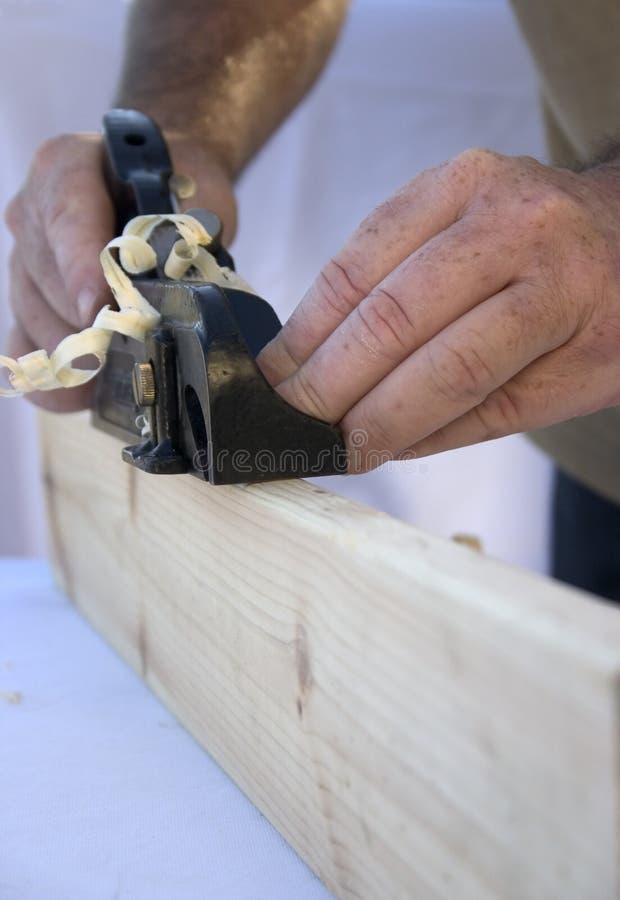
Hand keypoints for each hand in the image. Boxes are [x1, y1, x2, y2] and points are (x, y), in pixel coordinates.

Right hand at [3, 131, 236, 411]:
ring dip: (78, 349)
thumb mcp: (198, 190)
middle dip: (91, 321)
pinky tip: (87, 392)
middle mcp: (33, 211)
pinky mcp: (28, 300)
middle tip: (135, 348)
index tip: (97, 310)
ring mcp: (24, 258)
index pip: (66, 218)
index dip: (80, 269)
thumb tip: (187, 275)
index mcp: (67, 167)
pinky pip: (24, 346)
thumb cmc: (178, 185)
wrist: (165, 181)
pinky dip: (54, 377)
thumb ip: (194, 225)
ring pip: (35, 317)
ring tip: (124, 367)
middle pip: (48, 279)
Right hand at [257, 149, 619, 471]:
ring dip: (310, 337)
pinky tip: (302, 335)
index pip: (454, 367)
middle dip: (330, 382)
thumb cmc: (606, 319)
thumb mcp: (563, 387)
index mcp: (564, 287)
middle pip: (395, 316)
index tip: (342, 452)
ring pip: (364, 271)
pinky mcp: (444, 175)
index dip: (385, 418)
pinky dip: (326, 295)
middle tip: (289, 422)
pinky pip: (364, 239)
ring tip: (278, 384)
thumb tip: (372, 441)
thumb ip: (468, 416)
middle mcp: (519, 224)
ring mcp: (477, 186)